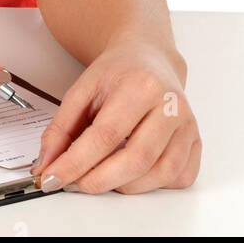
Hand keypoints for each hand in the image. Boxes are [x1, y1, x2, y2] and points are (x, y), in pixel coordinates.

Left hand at [31, 37, 200, 193]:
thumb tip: (47, 164)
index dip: (76, 163)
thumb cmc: (118, 73)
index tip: (53, 178)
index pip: (105, 136)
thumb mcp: (82, 89)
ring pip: (158, 175)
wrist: (148, 57)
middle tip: (74, 184)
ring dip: (123, 185)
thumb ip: (61, 128)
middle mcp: (171, 106)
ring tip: (101, 174)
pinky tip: (133, 171)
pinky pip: (177, 178)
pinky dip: (151, 184)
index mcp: (141, 85)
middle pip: (135, 160)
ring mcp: (188, 126)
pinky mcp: (196, 143)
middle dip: (99, 180)